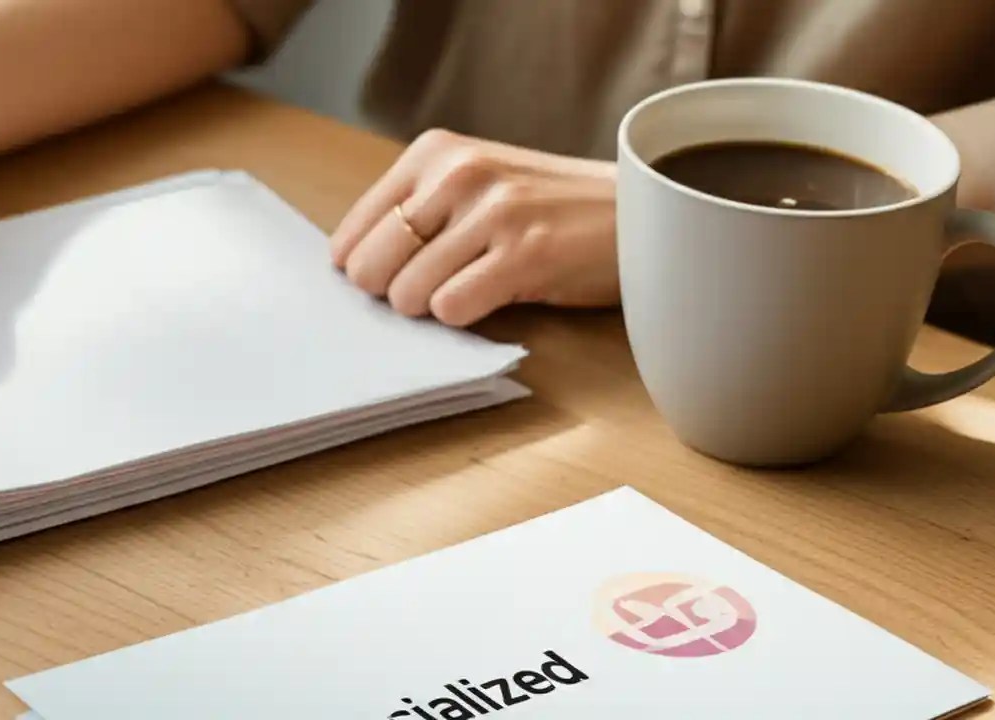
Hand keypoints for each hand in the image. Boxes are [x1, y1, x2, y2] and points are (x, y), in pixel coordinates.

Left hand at [331, 129, 619, 326]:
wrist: (641, 207)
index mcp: (434, 153)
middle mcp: (458, 174)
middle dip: (395, 293)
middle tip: (437, 289)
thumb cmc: (550, 207)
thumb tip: (353, 271)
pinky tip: (500, 296)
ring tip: (478, 286)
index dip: (364, 270)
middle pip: (370, 268)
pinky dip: (467, 318)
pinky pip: (452, 309)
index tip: (390, 281)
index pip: (352, 233)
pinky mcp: (524, 253)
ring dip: (435, 308)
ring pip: (407, 294)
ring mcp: (492, 212)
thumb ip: (417, 213)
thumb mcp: (474, 186)